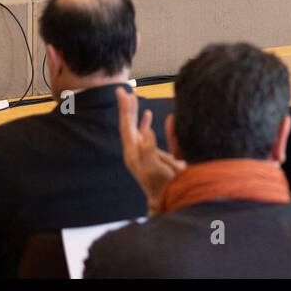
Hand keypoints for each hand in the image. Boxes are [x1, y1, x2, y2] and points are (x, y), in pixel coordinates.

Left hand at [116, 86, 183, 209]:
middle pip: (128, 125)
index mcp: (134, 153)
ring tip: (132, 97)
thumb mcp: (155, 168)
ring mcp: (143, 151)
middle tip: (122, 90)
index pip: (127, 127)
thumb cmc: (164, 186)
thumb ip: (149, 150)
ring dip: (134, 112)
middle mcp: (135, 151)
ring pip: (135, 127)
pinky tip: (147, 114)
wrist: (169, 200)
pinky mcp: (151, 152)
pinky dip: (145, 121)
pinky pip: (145, 133)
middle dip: (126, 107)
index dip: (126, 110)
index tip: (124, 93)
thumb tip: (145, 130)